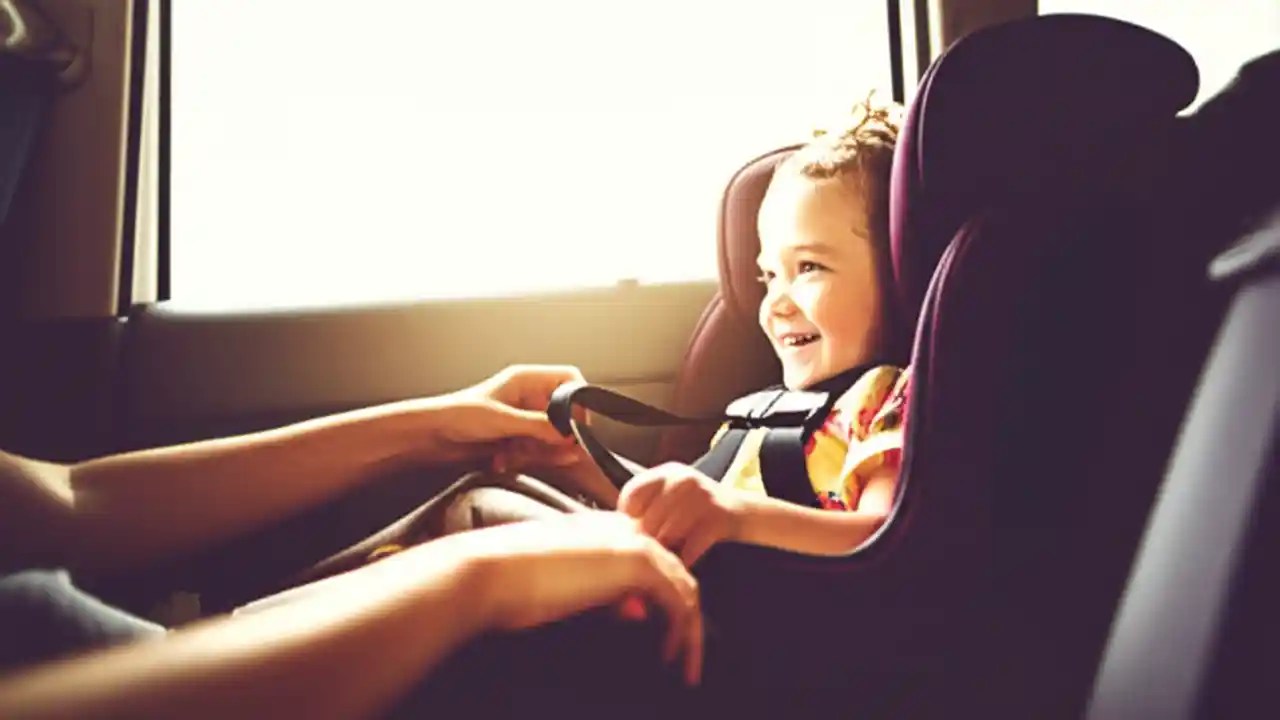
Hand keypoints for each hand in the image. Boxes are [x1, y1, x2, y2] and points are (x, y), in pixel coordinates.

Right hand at [434, 512, 702, 685]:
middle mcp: (625, 529)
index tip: (664, 644)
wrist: (490, 574)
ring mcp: (633, 542)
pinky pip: (678, 599)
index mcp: (605, 529)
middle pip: (677, 573)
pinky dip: (681, 631)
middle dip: (687, 621)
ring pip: (685, 587)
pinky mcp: (636, 562)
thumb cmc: (512, 585)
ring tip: (685, 669)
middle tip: (686, 663)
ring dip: (690, 632)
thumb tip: (638, 613)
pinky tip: (670, 656)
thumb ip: (605, 596)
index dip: (664, 603)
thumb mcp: (569, 589)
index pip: (654, 563)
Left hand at [436, 364, 589, 468]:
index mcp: (527, 380)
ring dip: (537, 452)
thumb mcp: (502, 420)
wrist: (429, 436)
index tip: (577, 425)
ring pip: (551, 437)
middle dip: (557, 436)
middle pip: (565, 414)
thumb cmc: (458, 415)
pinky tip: (501, 460)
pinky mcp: (516, 438)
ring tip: (514, 456)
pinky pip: (535, 450)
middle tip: (553, 452)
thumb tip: (569, 434)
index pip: (570, 380)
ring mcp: (524, 419)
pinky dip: (523, 459)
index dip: (579, 401)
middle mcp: (529, 397)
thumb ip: (538, 426)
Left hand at [617, 462, 743, 566]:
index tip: (635, 531)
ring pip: (667, 536)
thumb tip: (615, 529)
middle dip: (649, 541)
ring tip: (669, 559)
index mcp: (667, 473)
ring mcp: (702, 497)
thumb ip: (649, 504)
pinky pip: (690, 548)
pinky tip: (686, 562)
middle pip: (648, 520)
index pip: (631, 495)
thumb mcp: (674, 496)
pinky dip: (686, 560)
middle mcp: (683, 480)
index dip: (629, 519)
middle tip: (654, 553)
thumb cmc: (701, 512)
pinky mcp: (718, 518)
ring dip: (667, 553)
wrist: (748, 514)